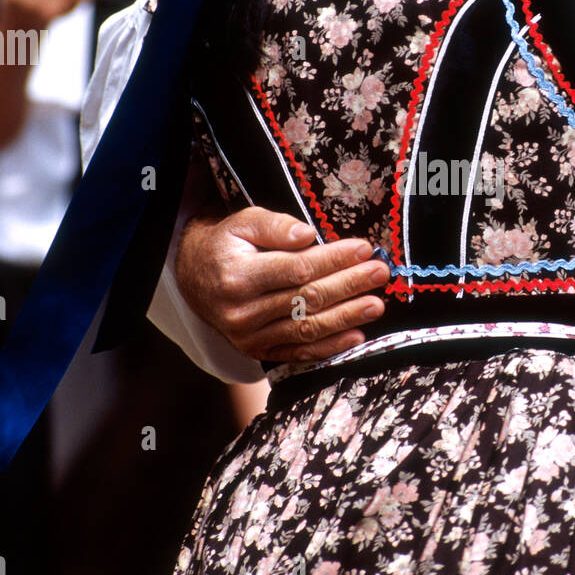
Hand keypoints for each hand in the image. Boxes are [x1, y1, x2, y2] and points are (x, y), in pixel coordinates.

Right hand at [175, 206, 391, 362]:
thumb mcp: (243, 223)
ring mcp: (249, 336)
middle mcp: (242, 311)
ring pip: (307, 328)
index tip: (363, 248)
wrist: (194, 279)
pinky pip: (299, 352)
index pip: (296, 269)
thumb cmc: (228, 245)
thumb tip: (308, 234)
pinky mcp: (257, 351)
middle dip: (349, 285)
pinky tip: (356, 336)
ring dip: (347, 317)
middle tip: (380, 273)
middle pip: (306, 299)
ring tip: (377, 304)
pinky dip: (329, 347)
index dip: (333, 259)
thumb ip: (275, 226)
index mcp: (238, 275)